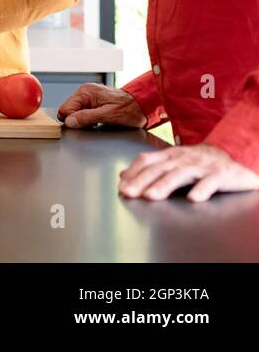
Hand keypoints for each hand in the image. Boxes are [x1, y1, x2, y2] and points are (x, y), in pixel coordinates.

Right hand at [57, 83, 147, 128]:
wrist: (143, 105)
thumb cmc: (130, 109)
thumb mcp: (109, 115)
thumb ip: (87, 117)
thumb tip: (69, 121)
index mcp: (86, 92)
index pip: (65, 109)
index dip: (72, 120)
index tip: (84, 126)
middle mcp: (84, 91)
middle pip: (68, 110)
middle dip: (78, 120)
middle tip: (93, 124)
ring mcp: (88, 95)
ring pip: (74, 112)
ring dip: (83, 119)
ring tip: (98, 121)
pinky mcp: (92, 100)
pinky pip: (82, 111)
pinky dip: (88, 117)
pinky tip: (98, 119)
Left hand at [119, 144, 258, 201]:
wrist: (233, 156)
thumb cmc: (199, 162)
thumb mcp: (173, 162)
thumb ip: (150, 168)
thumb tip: (123, 175)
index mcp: (170, 155)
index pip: (146, 160)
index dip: (133, 173)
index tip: (121, 187)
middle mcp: (183, 158)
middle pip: (159, 169)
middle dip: (142, 181)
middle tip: (129, 193)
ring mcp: (201, 166)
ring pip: (180, 174)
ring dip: (164, 185)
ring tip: (151, 196)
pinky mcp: (220, 174)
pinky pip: (210, 182)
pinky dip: (202, 190)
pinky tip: (193, 199)